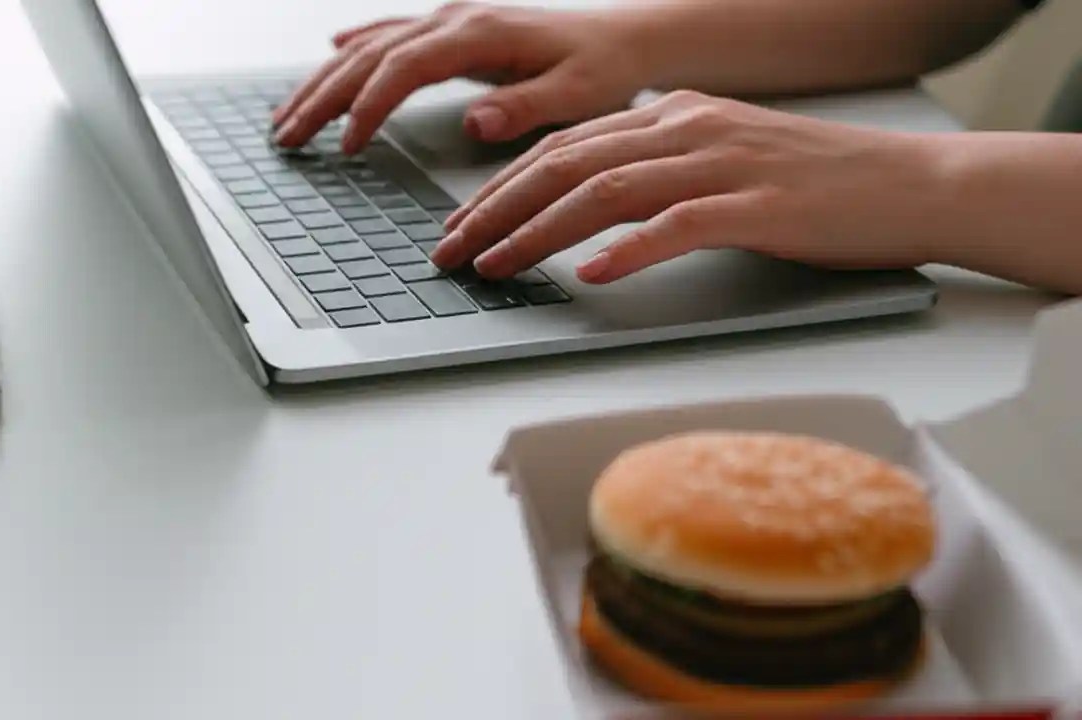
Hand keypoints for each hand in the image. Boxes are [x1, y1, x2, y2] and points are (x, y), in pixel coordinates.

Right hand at [271, 2, 652, 153]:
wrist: (624, 38)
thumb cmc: (603, 70)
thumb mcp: (575, 95)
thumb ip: (522, 107)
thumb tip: (474, 120)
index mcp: (478, 33)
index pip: (403, 68)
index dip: (369, 106)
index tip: (346, 145)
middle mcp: (454, 19)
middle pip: (369, 55)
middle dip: (322, 97)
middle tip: (287, 138)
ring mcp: (449, 21)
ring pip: (369, 46)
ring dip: (325, 81)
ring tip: (288, 118)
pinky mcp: (452, 30)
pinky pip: (390, 35)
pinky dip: (355, 49)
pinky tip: (330, 56)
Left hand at [433, 90, 943, 282]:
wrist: (910, 182)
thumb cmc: (813, 181)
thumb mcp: (721, 157)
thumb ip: (658, 169)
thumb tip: (591, 205)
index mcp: (673, 115)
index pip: (564, 147)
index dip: (501, 187)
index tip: (460, 223)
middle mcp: (687, 129)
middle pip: (567, 165)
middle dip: (497, 210)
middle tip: (451, 251)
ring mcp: (722, 164)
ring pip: (607, 192)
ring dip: (540, 232)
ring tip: (496, 266)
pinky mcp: (758, 207)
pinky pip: (679, 225)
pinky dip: (630, 250)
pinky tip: (593, 275)